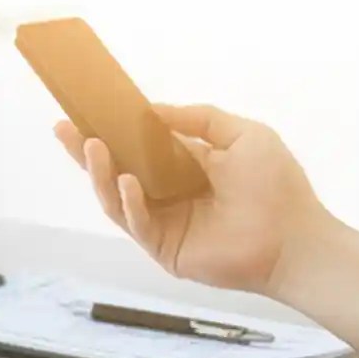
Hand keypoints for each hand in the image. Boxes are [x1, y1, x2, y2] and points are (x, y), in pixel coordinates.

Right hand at [54, 104, 332, 296]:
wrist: (294, 238)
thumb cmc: (276, 185)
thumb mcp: (243, 135)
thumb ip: (199, 119)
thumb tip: (153, 109)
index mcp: (183, 168)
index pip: (138, 147)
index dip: (112, 130)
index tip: (86, 110)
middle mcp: (166, 194)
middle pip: (115, 171)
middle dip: (87, 151)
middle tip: (64, 127)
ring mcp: (161, 223)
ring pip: (116, 197)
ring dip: (101, 172)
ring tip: (92, 145)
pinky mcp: (162, 248)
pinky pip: (136, 222)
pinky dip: (128, 201)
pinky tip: (127, 181)